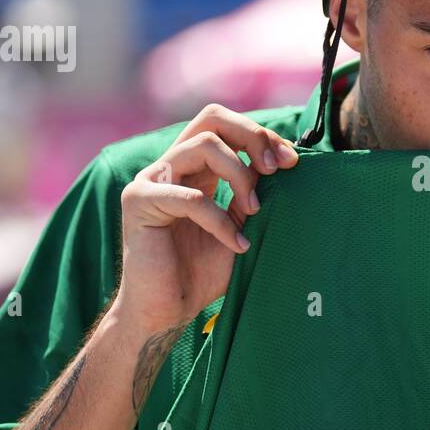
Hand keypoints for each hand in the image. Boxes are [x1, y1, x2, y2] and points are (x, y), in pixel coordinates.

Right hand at [114, 103, 299, 332]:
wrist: (167, 311)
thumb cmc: (202, 273)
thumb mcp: (240, 226)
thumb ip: (253, 195)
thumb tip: (286, 164)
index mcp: (195, 168)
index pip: (227, 127)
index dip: (262, 136)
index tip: (291, 163)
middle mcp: (171, 165)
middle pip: (212, 118)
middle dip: (252, 137)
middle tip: (276, 169)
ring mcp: (151, 179)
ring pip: (204, 145)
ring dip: (240, 176)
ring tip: (255, 212)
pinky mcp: (138, 201)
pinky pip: (191, 197)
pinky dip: (221, 220)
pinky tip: (238, 245)